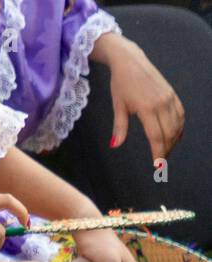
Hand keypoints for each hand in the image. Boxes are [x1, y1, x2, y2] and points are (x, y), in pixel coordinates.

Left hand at [94, 33, 182, 163]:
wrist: (131, 61)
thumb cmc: (121, 84)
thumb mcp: (118, 106)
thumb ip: (118, 127)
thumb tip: (115, 145)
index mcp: (147, 108)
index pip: (156, 136)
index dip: (158, 152)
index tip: (157, 165)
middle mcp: (162, 103)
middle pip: (169, 133)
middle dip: (166, 150)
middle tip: (160, 162)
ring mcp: (169, 98)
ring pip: (177, 125)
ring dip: (174, 140)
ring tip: (166, 152)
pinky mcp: (172, 94)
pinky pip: (180, 114)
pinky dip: (179, 127)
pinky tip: (174, 136)